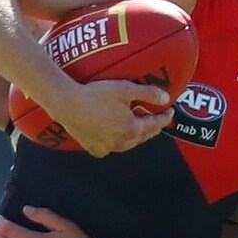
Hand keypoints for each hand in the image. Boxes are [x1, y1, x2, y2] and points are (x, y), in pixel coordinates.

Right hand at [51, 81, 173, 157]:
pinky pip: (110, 148)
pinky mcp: (94, 148)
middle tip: (157, 118)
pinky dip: (116, 142)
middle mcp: (122, 143)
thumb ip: (148, 93)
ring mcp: (108, 148)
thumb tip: (166, 98)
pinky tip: (114, 136)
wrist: (68, 104)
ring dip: (136, 135)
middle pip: (144, 136)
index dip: (165, 117)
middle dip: (152, 127)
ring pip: (129, 144)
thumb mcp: (126, 89)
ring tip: (137, 126)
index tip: (170, 111)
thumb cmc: (96, 94)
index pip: (156, 124)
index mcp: (133, 129)